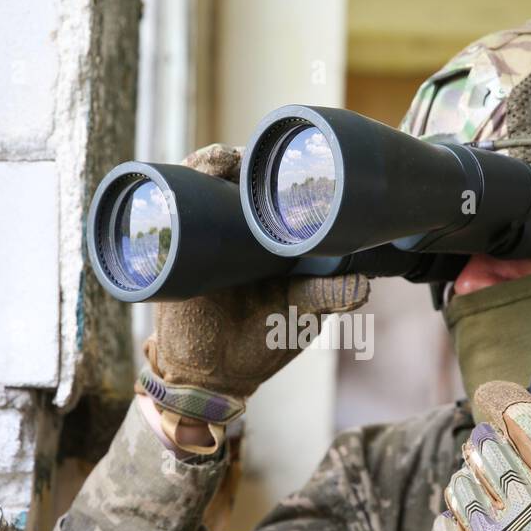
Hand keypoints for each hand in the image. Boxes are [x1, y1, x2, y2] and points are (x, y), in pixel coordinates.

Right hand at [138, 144, 368, 451]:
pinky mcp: (174, 249)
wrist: (214, 376)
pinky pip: (167, 211)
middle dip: (240, 156)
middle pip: (235, 176)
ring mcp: (204, 235)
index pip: (274, 186)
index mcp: (271, 235)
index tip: (290, 156)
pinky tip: (183, 180)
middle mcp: (237, 228)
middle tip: (248, 154)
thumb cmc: (263, 342)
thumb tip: (363, 286)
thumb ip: (328, 296)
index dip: (280, 165)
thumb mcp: (300, 315)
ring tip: (219, 162)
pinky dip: (172, 189)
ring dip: (207, 164)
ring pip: (201, 183)